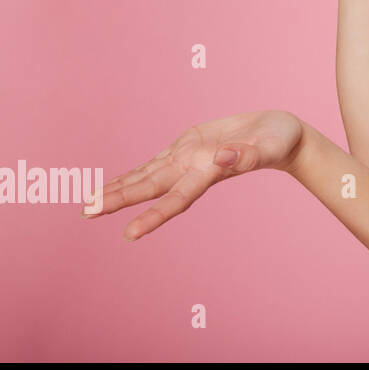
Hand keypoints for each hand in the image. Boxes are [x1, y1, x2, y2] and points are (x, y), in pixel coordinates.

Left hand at [82, 110, 303, 240]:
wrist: (280, 135)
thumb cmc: (280, 140)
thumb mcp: (270, 144)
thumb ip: (249, 153)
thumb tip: (223, 157)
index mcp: (211, 172)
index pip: (177, 198)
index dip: (154, 216)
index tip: (130, 234)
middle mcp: (193, 170)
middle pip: (150, 188)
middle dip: (119, 200)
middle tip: (86, 212)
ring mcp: (188, 159)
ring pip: (147, 177)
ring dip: (119, 190)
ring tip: (89, 204)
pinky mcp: (187, 146)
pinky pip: (154, 163)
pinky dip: (134, 173)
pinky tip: (117, 183)